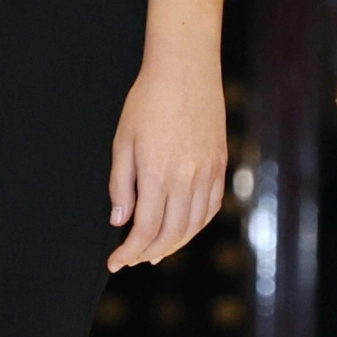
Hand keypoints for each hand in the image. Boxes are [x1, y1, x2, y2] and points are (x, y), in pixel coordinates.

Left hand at [108, 51, 226, 269]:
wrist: (185, 74)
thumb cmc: (146, 103)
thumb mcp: (122, 141)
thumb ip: (122, 184)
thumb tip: (120, 221)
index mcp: (157, 174)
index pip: (146, 228)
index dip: (130, 250)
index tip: (115, 263)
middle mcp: (187, 180)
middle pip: (171, 233)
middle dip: (148, 252)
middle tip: (130, 260)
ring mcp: (208, 175)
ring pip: (193, 225)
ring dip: (173, 244)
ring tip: (153, 253)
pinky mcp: (220, 167)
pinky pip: (210, 208)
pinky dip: (195, 226)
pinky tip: (182, 230)